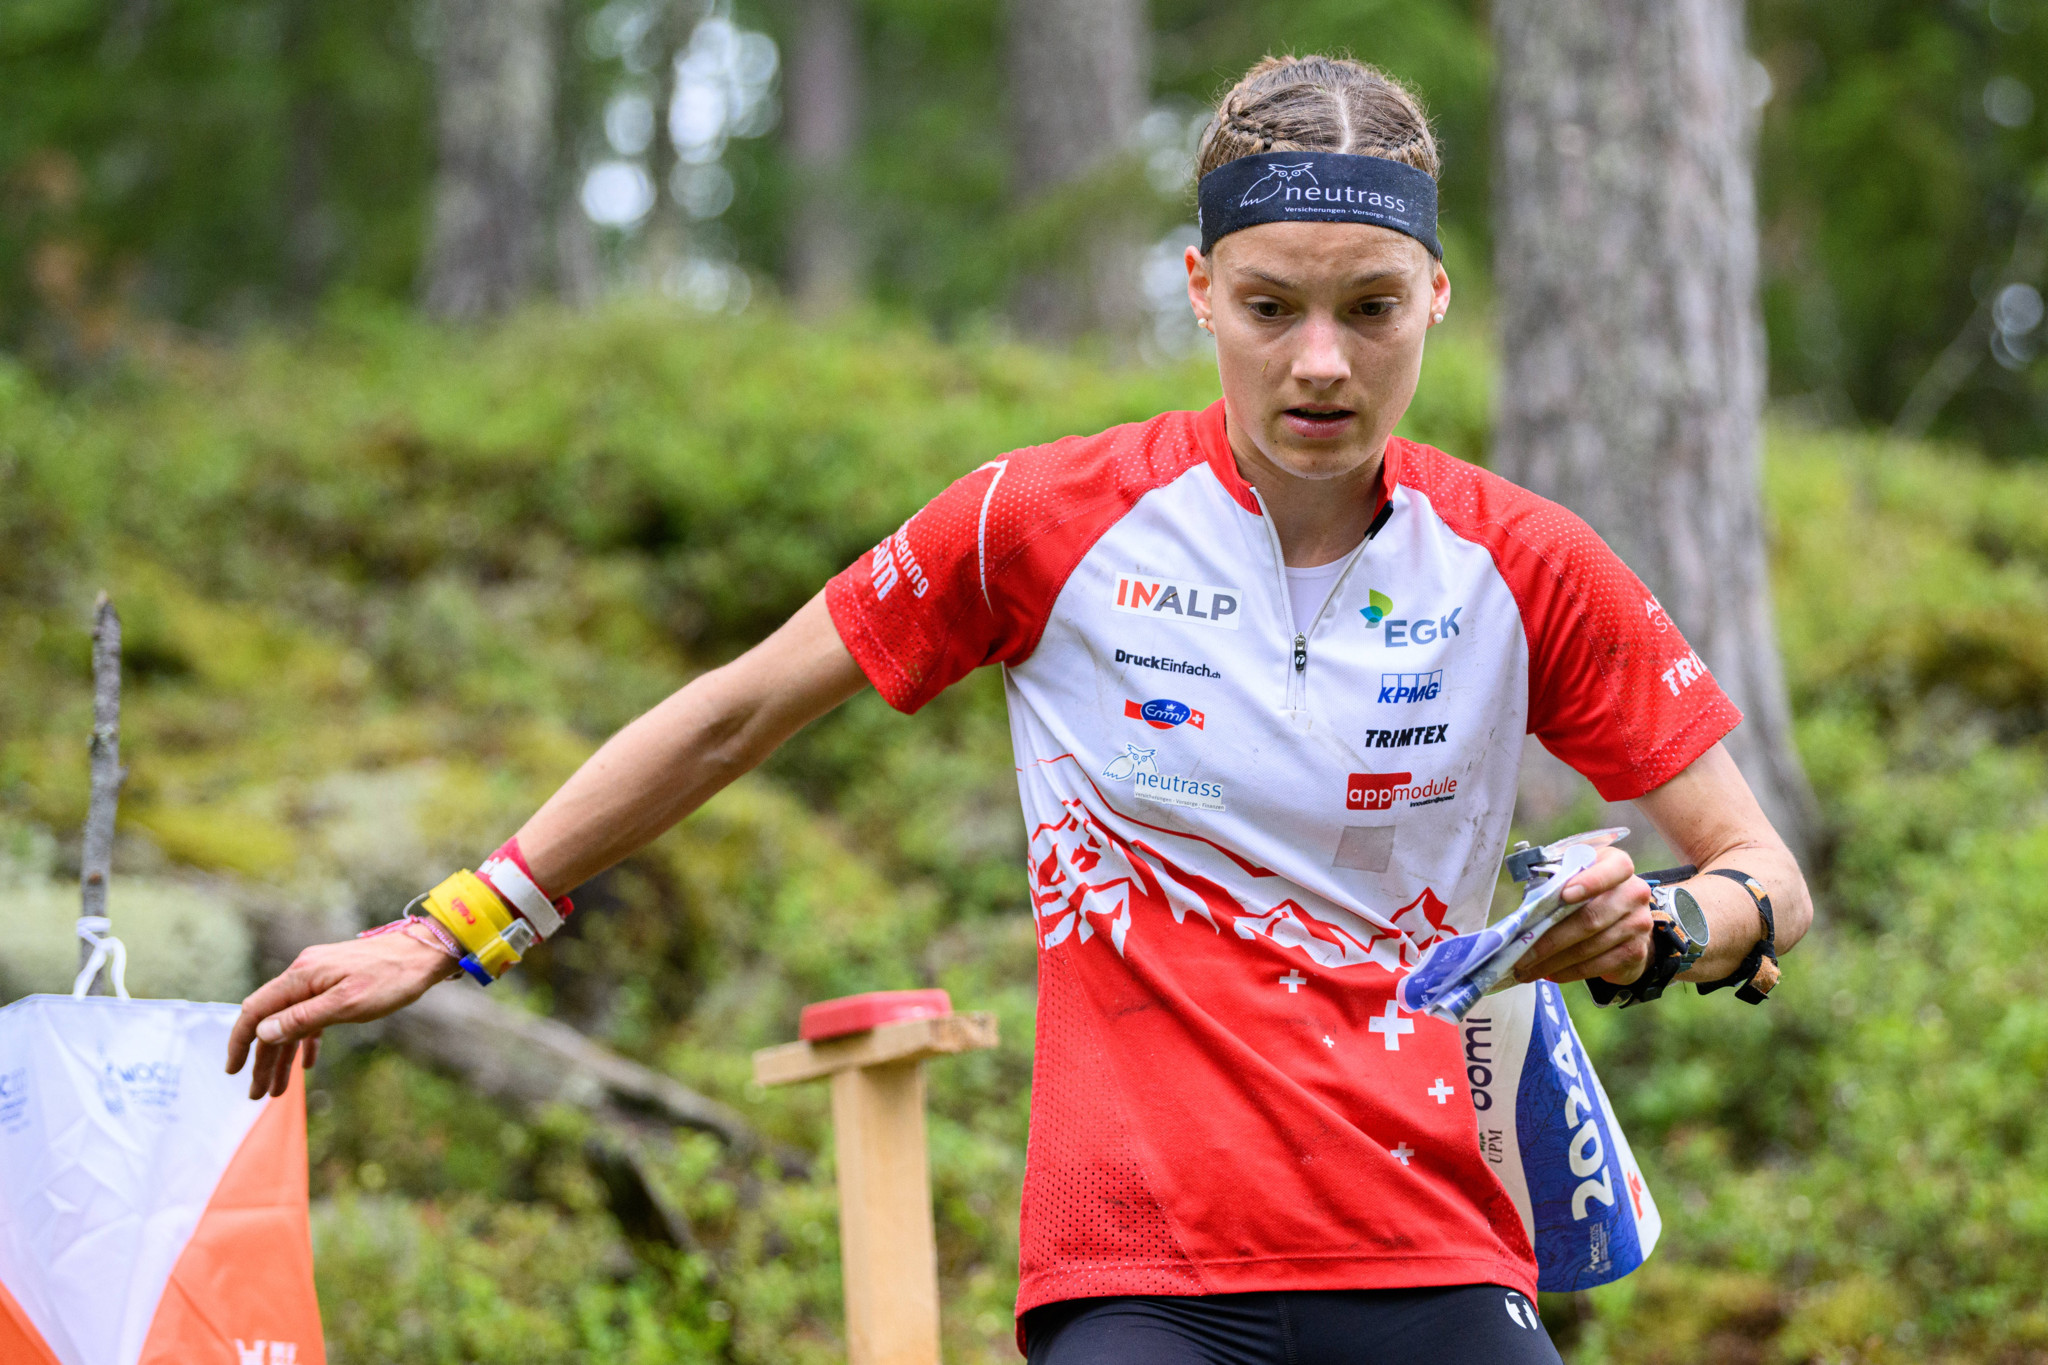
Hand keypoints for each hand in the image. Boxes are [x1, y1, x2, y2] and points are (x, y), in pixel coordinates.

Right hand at [226, 932, 460, 1099]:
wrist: (425, 952)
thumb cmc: (390, 978)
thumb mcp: (347, 1004)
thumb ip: (303, 1019)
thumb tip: (263, 1033)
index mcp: (301, 976)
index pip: (255, 1011)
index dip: (240, 1042)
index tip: (233, 1071)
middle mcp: (304, 975)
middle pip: (272, 1022)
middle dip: (263, 1059)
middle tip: (258, 1094)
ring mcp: (320, 979)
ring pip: (292, 1022)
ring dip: (283, 1055)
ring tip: (278, 1090)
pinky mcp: (336, 984)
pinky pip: (311, 1016)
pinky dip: (306, 1041)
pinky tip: (307, 1064)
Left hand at [1513, 846, 1653, 985]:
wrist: (1626, 921)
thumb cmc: (1590, 894)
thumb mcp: (1576, 876)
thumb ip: (1557, 882)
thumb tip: (1524, 911)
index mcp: (1617, 865)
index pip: (1614, 869)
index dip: (1591, 881)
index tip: (1564, 894)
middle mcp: (1634, 893)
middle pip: (1589, 919)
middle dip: (1549, 940)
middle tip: (1520, 955)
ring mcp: (1638, 925)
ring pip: (1588, 948)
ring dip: (1552, 962)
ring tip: (1526, 970)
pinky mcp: (1635, 952)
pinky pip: (1596, 966)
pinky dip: (1568, 972)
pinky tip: (1549, 974)